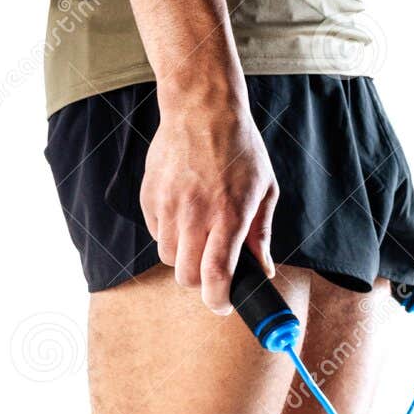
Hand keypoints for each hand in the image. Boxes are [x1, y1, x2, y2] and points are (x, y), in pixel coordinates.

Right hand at [140, 91, 278, 314]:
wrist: (201, 108)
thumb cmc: (239, 147)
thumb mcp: (264, 189)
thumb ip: (261, 234)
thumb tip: (263, 270)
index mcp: (229, 214)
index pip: (216, 276)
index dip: (217, 300)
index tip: (222, 304)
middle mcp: (195, 214)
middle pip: (185, 276)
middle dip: (198, 281)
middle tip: (210, 268)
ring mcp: (168, 206)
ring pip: (167, 257)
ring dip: (182, 255)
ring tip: (197, 231)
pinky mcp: (149, 198)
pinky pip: (155, 233)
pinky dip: (168, 233)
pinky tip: (183, 209)